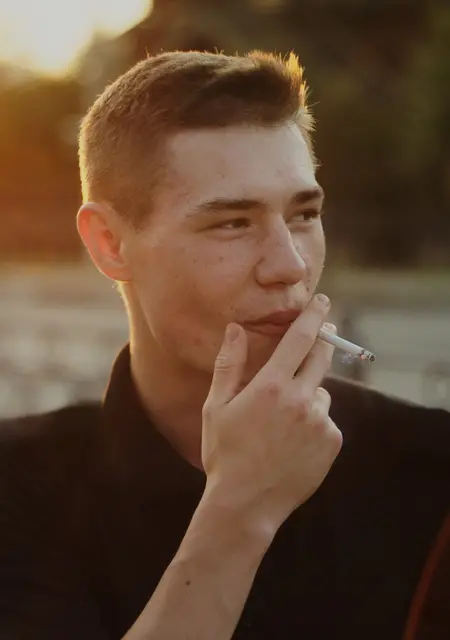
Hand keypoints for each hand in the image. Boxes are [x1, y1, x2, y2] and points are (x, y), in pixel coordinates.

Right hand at [201, 294, 341, 532]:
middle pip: (321, 358)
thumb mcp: (217, 406)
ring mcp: (319, 422)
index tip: (322, 302)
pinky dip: (314, 423)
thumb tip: (235, 329)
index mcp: (271, 386)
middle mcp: (301, 400)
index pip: (299, 339)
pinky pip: (326, 420)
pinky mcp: (332, 442)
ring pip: (321, 393)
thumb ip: (229, 364)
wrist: (246, 503)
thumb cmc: (224, 452)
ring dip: (309, 396)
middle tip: (322, 336)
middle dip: (323, 343)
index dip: (313, 317)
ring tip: (283, 423)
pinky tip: (293, 443)